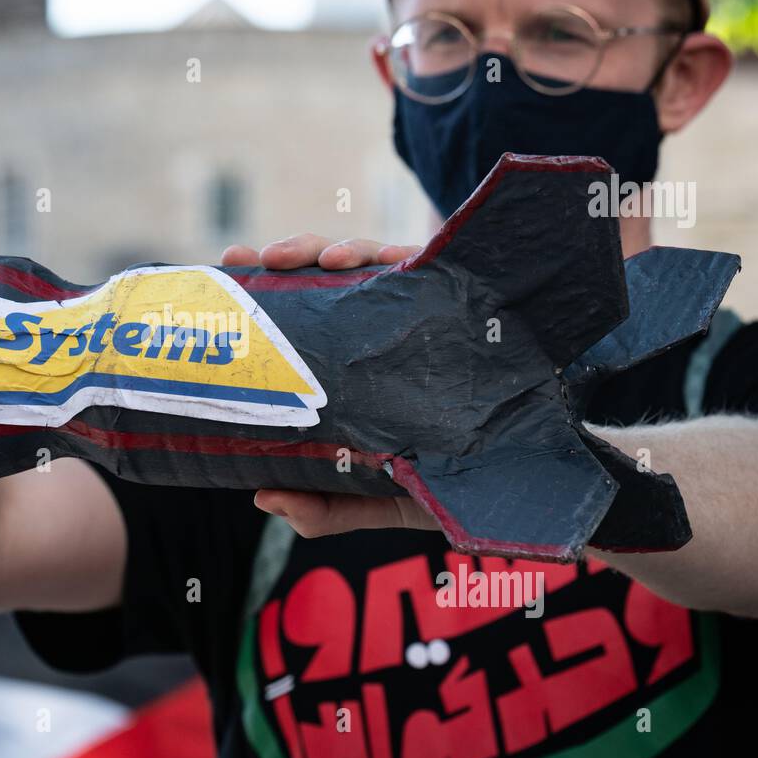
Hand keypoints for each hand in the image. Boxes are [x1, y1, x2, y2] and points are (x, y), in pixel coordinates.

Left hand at [219, 234, 440, 538]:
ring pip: (360, 261)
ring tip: (287, 256)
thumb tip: (262, 499)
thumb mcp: (383, 501)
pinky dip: (376, 252)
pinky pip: (414, 261)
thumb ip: (328, 509)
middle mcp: (384, 334)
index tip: (217, 289)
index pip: (304, 326)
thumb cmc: (458, 483)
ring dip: (315, 249)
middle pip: (322, 284)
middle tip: (238, 259)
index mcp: (359, 369)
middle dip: (276, 261)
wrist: (540, 480)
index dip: (261, 304)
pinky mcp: (458, 298)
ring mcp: (420, 312)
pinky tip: (342, 260)